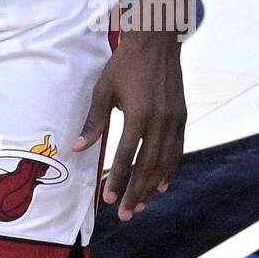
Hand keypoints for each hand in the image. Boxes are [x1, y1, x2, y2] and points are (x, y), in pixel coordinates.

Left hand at [72, 32, 185, 219]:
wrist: (156, 43)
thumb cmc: (125, 64)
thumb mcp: (104, 89)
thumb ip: (93, 121)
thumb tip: (77, 148)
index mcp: (138, 116)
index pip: (126, 157)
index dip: (117, 179)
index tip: (109, 199)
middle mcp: (159, 122)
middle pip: (147, 166)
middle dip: (135, 192)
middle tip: (126, 214)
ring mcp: (174, 121)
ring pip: (165, 163)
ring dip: (152, 186)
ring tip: (141, 205)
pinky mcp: (181, 117)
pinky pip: (176, 150)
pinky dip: (169, 169)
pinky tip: (161, 183)